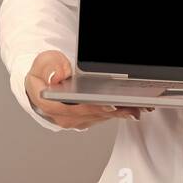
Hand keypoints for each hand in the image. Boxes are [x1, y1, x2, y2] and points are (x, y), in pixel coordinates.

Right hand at [25, 50, 153, 129]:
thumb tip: (57, 77)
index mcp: (50, 104)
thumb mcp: (43, 62)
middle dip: (115, 110)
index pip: (75, 108)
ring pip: (101, 117)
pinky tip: (131, 107)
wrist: (43, 80)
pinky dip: (118, 111)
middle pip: (93, 114)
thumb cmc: (43, 72)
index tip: (111, 104)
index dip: (95, 107)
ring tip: (139, 106)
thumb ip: (50, 68)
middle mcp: (63, 116)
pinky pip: (103, 116)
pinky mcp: (85, 118)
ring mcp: (75, 119)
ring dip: (120, 112)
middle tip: (134, 105)